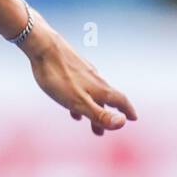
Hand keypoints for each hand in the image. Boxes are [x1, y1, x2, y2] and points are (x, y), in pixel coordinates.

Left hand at [20, 20, 138, 136]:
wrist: (42, 45)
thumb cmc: (58, 76)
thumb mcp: (78, 101)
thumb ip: (99, 114)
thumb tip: (123, 123)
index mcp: (99, 88)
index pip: (120, 100)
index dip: (127, 110)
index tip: (133, 118)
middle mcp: (95, 78)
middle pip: (104, 99)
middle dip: (103, 116)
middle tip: (99, 132)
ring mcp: (83, 71)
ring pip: (90, 92)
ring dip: (88, 106)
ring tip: (81, 119)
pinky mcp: (70, 65)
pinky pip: (78, 84)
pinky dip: (77, 95)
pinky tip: (67, 96)